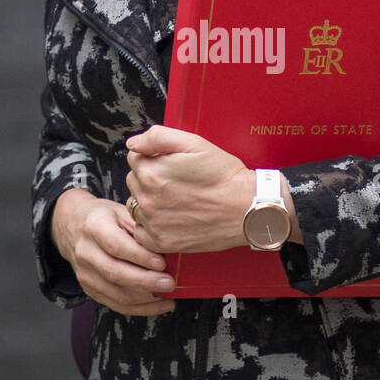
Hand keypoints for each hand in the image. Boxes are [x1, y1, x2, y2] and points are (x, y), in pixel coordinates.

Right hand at [51, 189, 176, 315]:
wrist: (74, 226)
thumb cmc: (105, 217)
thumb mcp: (122, 212)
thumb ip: (141, 228)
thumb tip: (167, 247)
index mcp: (94, 227)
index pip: (116, 246)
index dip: (140, 257)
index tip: (162, 263)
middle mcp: (85, 252)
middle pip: (115, 273)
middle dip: (145, 281)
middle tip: (169, 283)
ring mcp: (85, 274)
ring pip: (116, 294)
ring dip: (145, 299)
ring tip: (168, 295)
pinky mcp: (89, 289)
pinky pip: (116, 304)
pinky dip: (141, 308)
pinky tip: (160, 304)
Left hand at [124, 125, 255, 253]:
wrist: (246, 208)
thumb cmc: (224, 176)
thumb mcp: (194, 143)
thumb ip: (157, 137)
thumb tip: (133, 143)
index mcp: (152, 174)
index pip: (135, 158)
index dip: (154, 157)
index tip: (172, 164)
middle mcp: (148, 200)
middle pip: (134, 180)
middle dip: (150, 177)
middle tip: (177, 181)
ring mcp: (153, 223)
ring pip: (137, 204)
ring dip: (149, 200)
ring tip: (176, 199)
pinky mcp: (162, 242)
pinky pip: (141, 230)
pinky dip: (151, 224)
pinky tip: (171, 216)